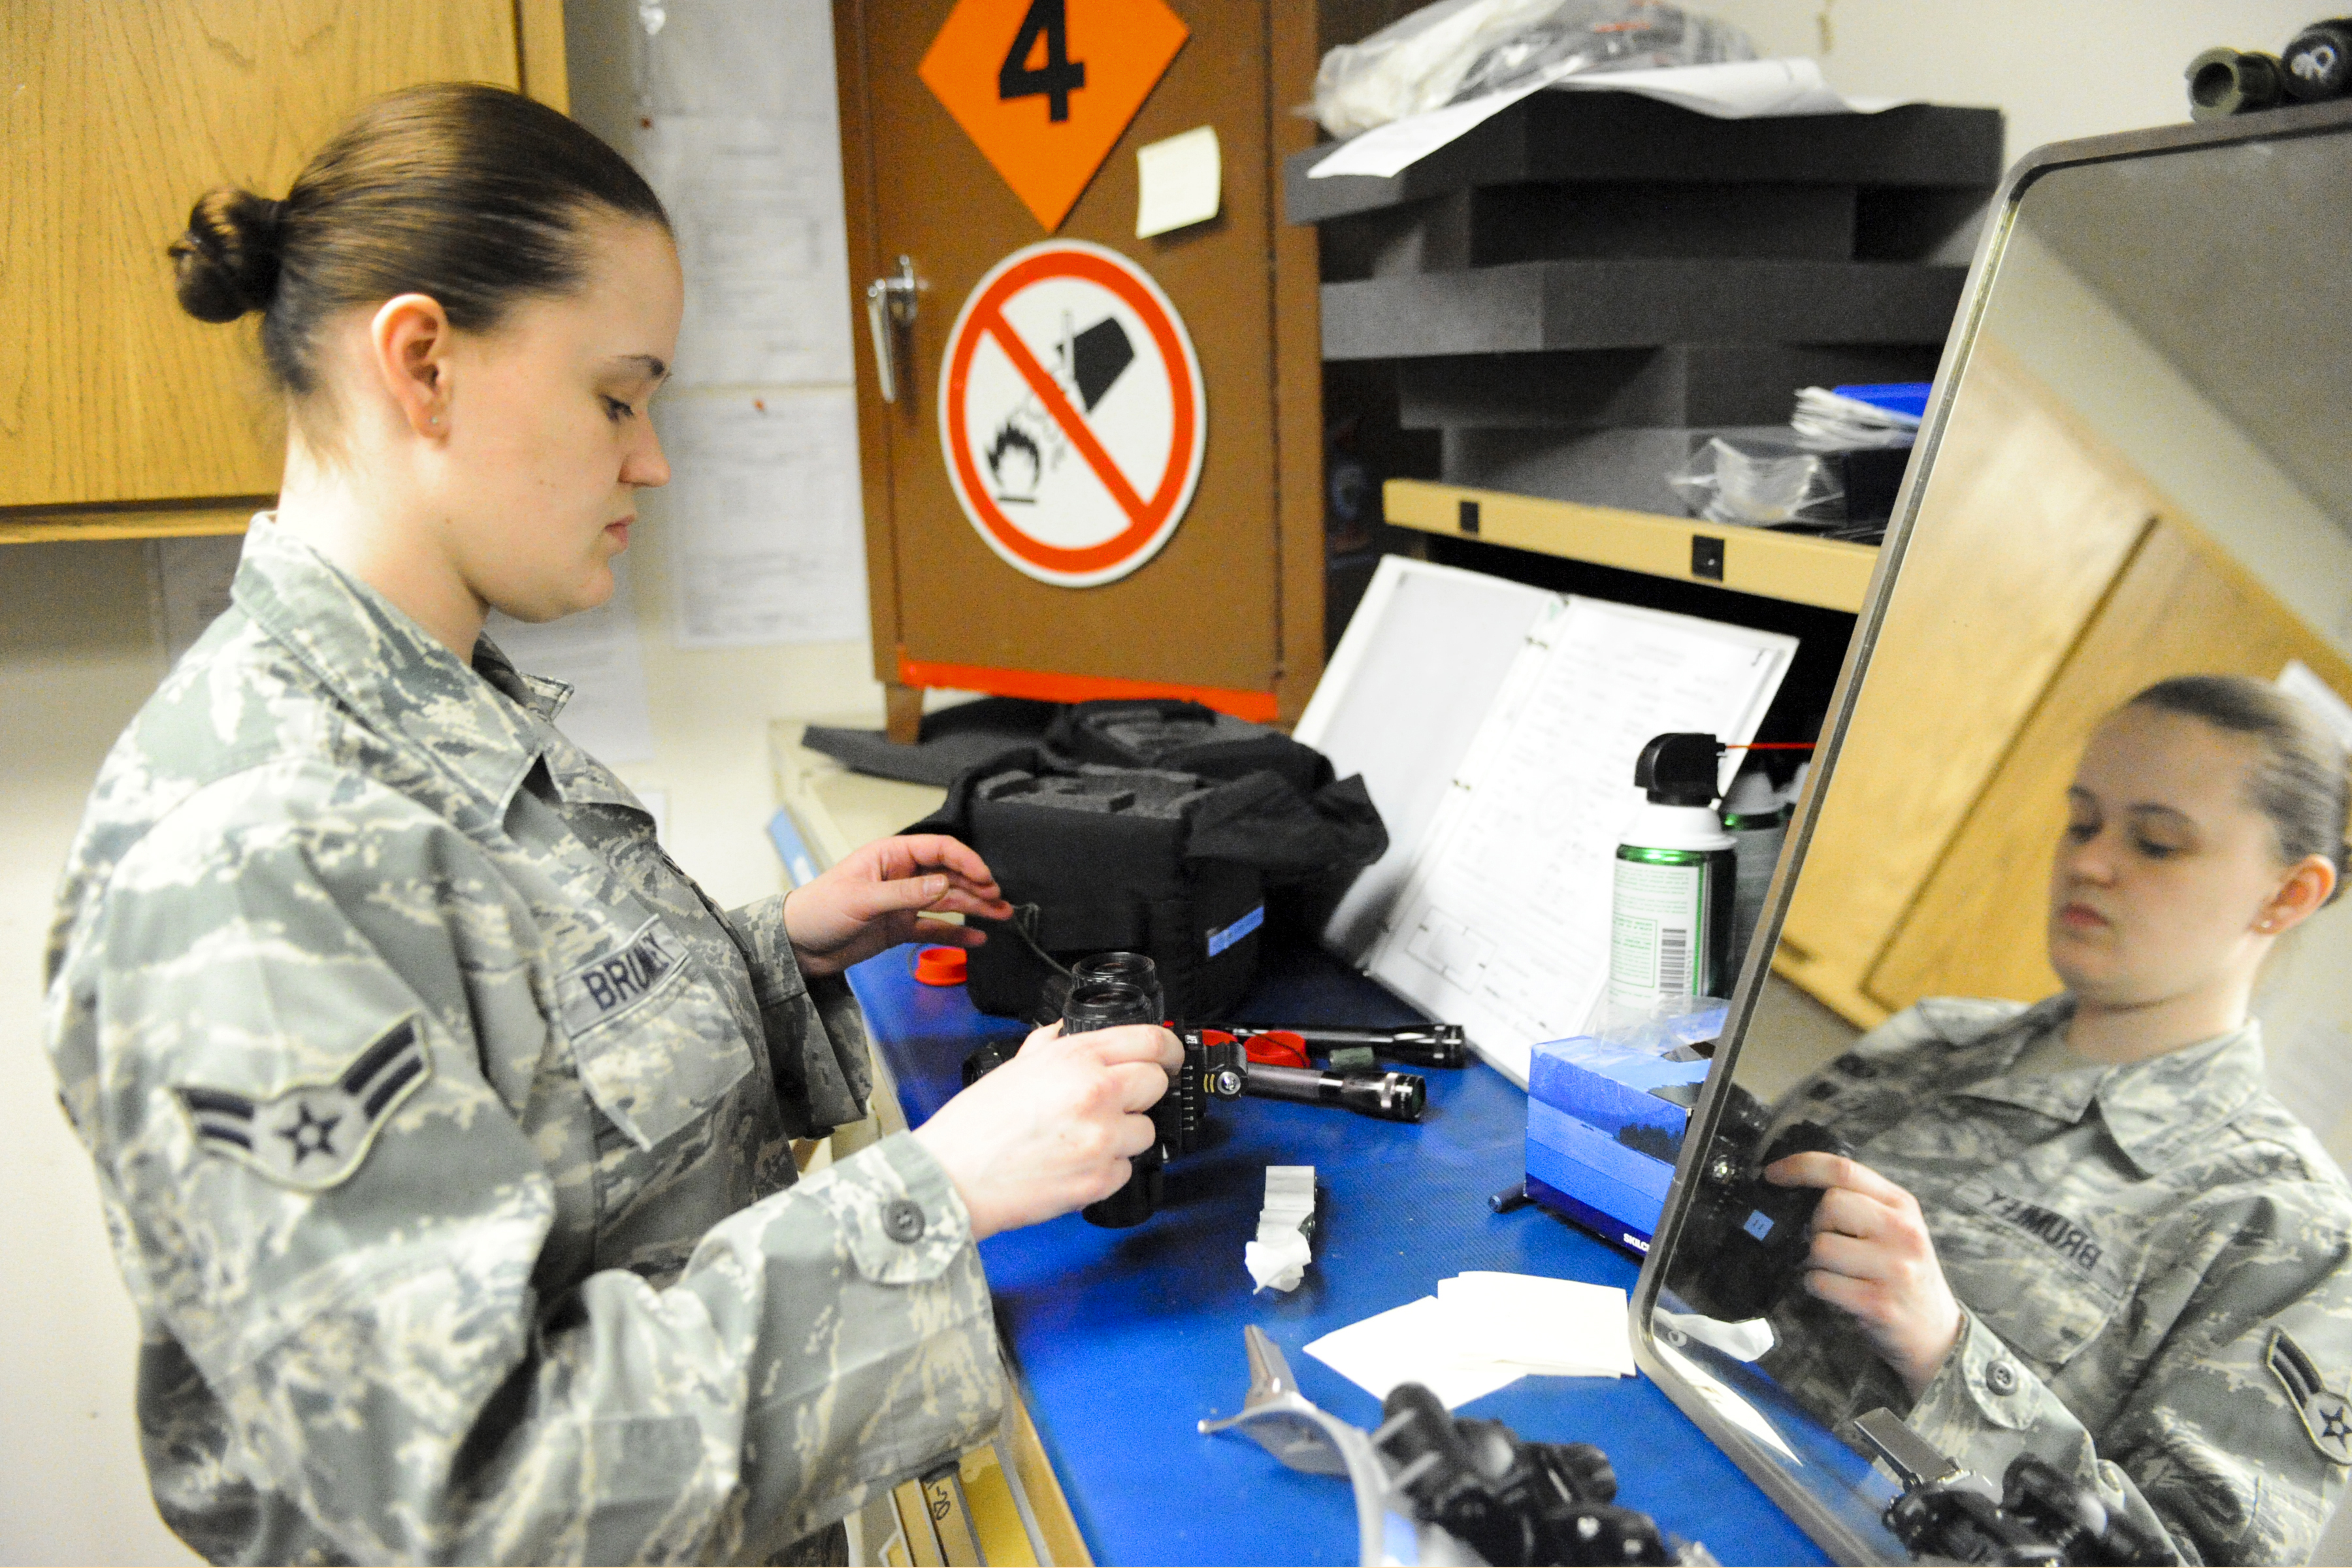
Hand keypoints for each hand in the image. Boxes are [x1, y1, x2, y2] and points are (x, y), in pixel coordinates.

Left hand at [782, 834, 1013, 977]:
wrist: (796, 946)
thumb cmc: (820, 910)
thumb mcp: (862, 899)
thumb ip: (905, 893)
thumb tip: (946, 884)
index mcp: (891, 856)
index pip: (938, 850)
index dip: (966, 861)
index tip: (987, 878)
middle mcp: (902, 876)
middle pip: (949, 876)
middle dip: (977, 886)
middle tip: (1001, 901)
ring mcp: (903, 903)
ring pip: (947, 902)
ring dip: (974, 908)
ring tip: (1003, 916)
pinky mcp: (900, 928)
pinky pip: (935, 928)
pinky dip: (956, 933)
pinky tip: (978, 938)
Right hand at [911, 1021, 1183, 1239]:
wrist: (954, 1177)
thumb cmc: (975, 1127)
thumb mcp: (1014, 1066)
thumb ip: (1050, 1046)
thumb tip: (1068, 1034)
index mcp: (1075, 1058)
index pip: (1150, 1041)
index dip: (1168, 1049)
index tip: (1169, 1058)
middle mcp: (1096, 1092)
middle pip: (1156, 1083)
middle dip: (1141, 1093)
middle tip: (1115, 1103)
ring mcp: (1103, 1138)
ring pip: (1145, 1131)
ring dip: (1123, 1135)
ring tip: (1082, 1139)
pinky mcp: (1101, 1179)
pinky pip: (1126, 1169)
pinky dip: (1107, 1169)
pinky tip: (1073, 1164)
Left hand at [1765, 1150, 1963, 1396]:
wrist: (1936, 1332)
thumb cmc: (1902, 1273)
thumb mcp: (1893, 1228)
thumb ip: (1857, 1202)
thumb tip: (1795, 1187)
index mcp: (1902, 1205)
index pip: (1843, 1170)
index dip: (1800, 1166)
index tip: (1772, 1174)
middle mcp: (1902, 1231)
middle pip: (1829, 1205)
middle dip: (1816, 1225)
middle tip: (1831, 1244)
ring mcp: (1894, 1268)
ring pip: (1820, 1246)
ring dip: (1815, 1262)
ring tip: (1839, 1273)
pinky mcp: (1878, 1303)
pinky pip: (1820, 1282)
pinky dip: (1817, 1287)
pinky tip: (1838, 1293)